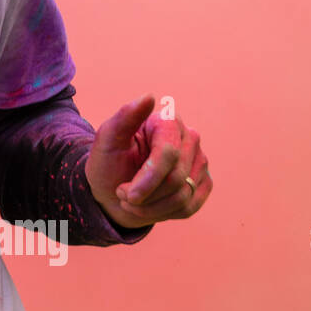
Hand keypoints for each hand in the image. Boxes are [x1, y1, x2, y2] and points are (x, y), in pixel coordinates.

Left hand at [84, 93, 212, 228]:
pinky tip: (149, 205)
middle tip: (123, 194)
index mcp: (167, 121)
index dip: (147, 179)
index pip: (167, 154)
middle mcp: (189, 138)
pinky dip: (162, 213)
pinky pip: (189, 207)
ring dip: (151, 207)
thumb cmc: (108, 162)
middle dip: (145, 194)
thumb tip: (148, 97)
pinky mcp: (203, 183)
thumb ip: (125, 118)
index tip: (124, 193)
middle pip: (176, 178)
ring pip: (183, 196)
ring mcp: (200, 161)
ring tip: (132, 201)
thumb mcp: (107, 140)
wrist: (111, 189)